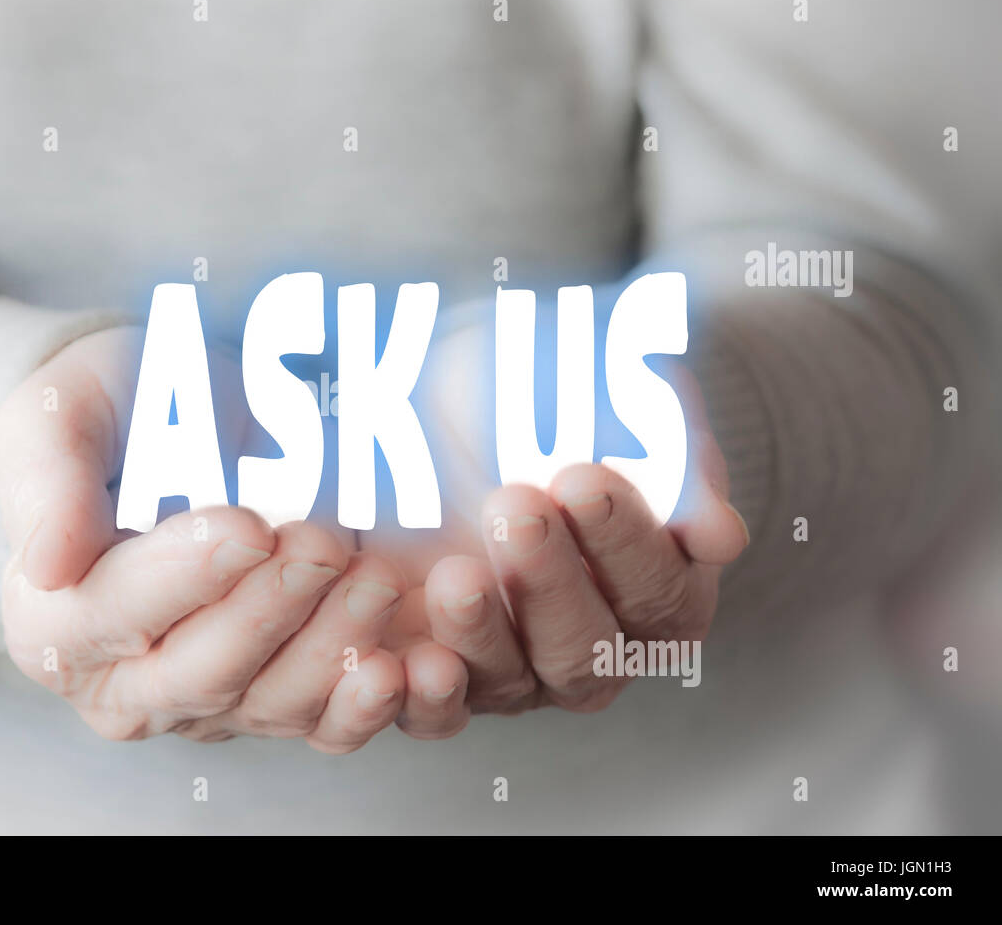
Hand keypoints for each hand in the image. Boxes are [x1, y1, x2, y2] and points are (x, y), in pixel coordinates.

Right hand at [0, 327, 419, 752]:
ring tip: (376, 582)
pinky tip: (408, 664)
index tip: (248, 526)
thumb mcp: (60, 415)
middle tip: (325, 543)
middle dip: (271, 608)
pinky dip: (366, 702)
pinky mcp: (274, 697)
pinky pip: (323, 724)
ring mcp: (206, 700)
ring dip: (332, 648)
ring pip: (272, 702)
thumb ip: (48, 483)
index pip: (116, 614)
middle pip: (202, 671)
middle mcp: (124, 683)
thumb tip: (47, 565)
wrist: (185, 422)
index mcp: (53, 623)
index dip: (185, 576)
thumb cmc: (115, 412)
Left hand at [420, 367, 749, 713]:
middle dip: (550, 582)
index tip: (582, 478)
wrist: (459, 411)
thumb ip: (672, 462)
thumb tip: (719, 536)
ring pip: (509, 680)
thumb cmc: (555, 409)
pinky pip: (432, 711)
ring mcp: (516, 670)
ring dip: (482, 632)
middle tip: (515, 507)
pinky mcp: (441, 677)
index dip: (625, 542)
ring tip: (456, 575)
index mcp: (659, 593)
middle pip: (586, 648)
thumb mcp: (619, 410)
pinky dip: (418, 695)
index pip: (657, 587)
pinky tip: (401, 662)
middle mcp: (595, 648)